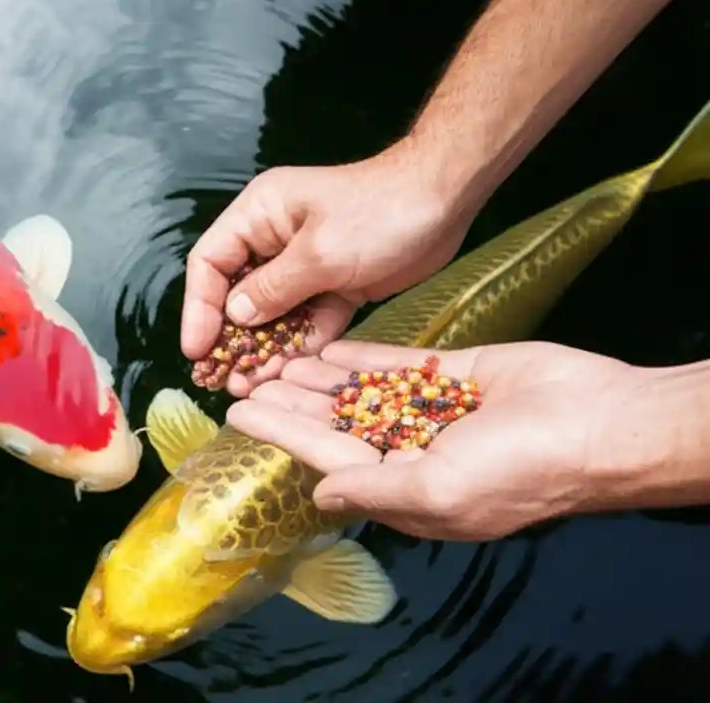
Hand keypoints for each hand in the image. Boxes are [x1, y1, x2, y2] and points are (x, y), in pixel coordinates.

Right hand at [181, 142, 473, 395]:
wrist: (445, 199)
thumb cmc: (380, 210)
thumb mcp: (320, 252)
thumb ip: (273, 288)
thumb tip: (235, 316)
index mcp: (259, 215)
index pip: (210, 263)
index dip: (198, 308)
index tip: (197, 349)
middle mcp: (275, 240)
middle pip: (236, 294)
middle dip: (229, 338)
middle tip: (219, 380)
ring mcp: (306, 264)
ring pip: (273, 315)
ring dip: (262, 350)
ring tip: (249, 387)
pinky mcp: (336, 285)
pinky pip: (308, 321)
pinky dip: (299, 347)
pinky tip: (287, 376)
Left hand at [225, 339, 639, 540]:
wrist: (600, 423)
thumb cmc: (521, 470)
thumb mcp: (441, 492)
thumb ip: (376, 490)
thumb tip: (323, 495)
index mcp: (409, 489)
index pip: (329, 456)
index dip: (282, 435)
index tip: (240, 415)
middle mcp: (416, 452)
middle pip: (338, 423)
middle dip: (292, 403)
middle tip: (246, 377)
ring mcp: (437, 412)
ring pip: (364, 393)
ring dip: (321, 377)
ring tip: (277, 356)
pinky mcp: (459, 375)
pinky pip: (400, 365)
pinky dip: (364, 356)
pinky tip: (329, 345)